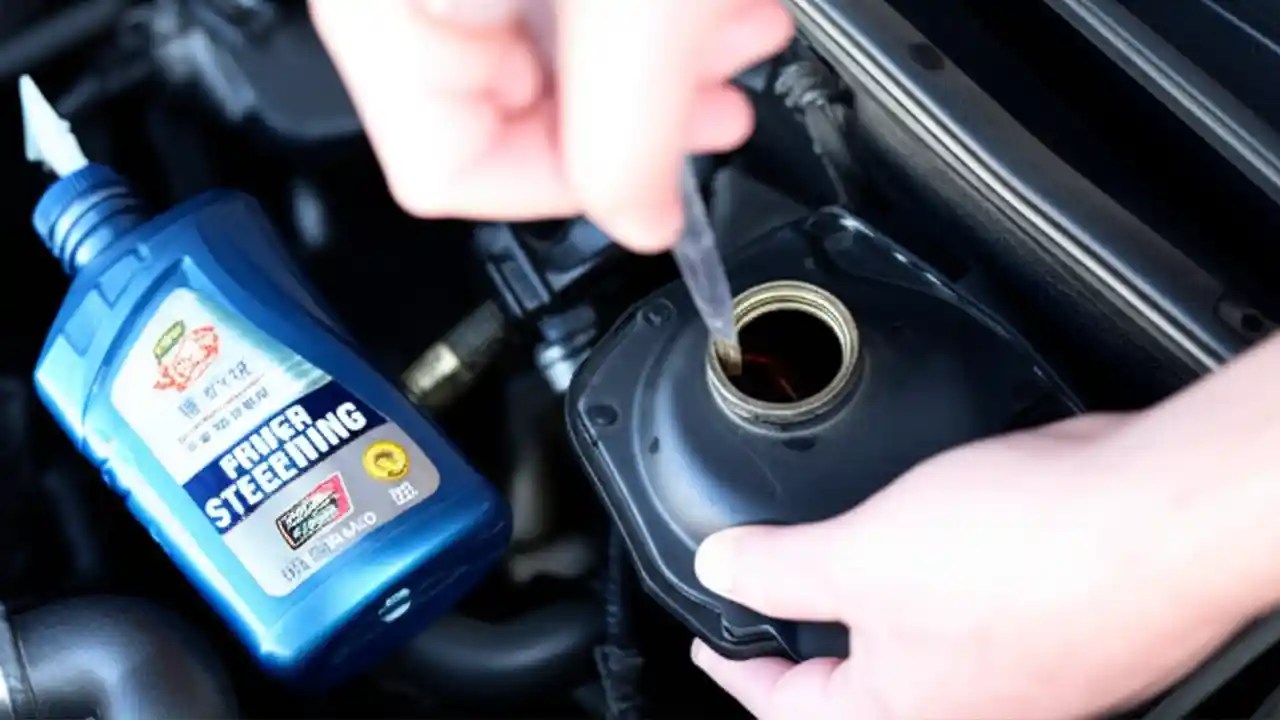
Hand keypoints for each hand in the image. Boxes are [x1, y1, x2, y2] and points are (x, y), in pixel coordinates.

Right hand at [309, 0, 793, 252]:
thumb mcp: (633, 4)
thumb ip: (628, 137)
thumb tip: (638, 224)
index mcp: (380, 6)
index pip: (443, 172)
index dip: (564, 195)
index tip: (653, 184)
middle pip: (508, 114)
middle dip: (641, 120)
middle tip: (717, 102)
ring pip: (548, 54)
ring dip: (659, 65)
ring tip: (735, 37)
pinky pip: (562, 5)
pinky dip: (640, 16)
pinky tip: (704, 4)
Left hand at [690, 384, 1279, 719]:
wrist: (1157, 519)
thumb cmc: (1026, 558)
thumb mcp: (859, 555)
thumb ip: (777, 569)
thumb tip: (721, 569)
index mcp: (902, 716)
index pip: (786, 710)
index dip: (735, 667)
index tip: (711, 641)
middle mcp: (964, 709)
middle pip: (854, 692)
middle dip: (806, 644)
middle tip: (771, 603)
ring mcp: (1016, 674)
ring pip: (916, 651)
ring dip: (873, 608)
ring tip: (844, 563)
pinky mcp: (1054, 627)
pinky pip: (969, 617)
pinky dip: (932, 585)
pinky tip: (934, 542)